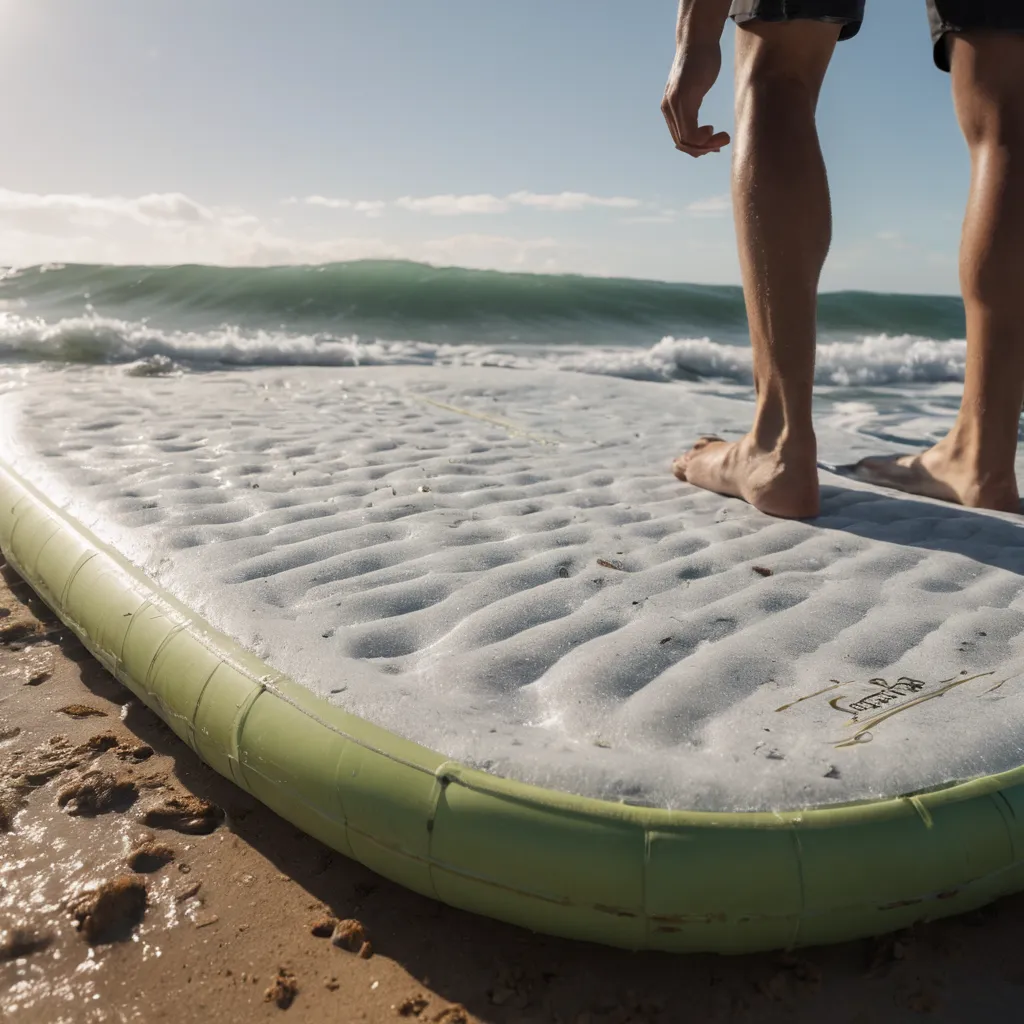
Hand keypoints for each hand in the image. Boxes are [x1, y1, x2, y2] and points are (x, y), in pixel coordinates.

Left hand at [661, 41, 730, 156]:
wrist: (698, 40)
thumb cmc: (700, 63)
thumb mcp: (694, 90)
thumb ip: (692, 109)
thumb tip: (702, 129)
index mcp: (670, 110)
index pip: (680, 140)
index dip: (697, 148)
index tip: (715, 145)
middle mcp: (668, 109)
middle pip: (682, 144)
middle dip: (703, 149)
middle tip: (721, 144)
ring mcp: (674, 104)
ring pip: (686, 140)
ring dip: (705, 145)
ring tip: (722, 139)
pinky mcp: (683, 99)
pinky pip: (689, 130)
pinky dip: (702, 137)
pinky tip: (712, 130)